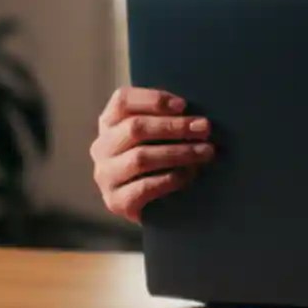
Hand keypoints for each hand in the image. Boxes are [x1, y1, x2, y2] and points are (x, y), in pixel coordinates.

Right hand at [90, 86, 213, 222]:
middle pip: (135, 128)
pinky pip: (145, 187)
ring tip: (206, 151)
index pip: (122, 100)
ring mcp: (105, 176)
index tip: (183, 105)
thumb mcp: (159, 135)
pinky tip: (190, 174)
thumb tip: (196, 118)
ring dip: (179, 152)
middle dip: (174, 127)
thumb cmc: (161, 161)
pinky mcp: (116, 202)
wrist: (154, 208)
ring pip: (141, 157)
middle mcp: (102, 147)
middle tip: (204, 128)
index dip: (153, 99)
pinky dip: (171, 179)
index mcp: (109, 123)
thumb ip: (167, 119)